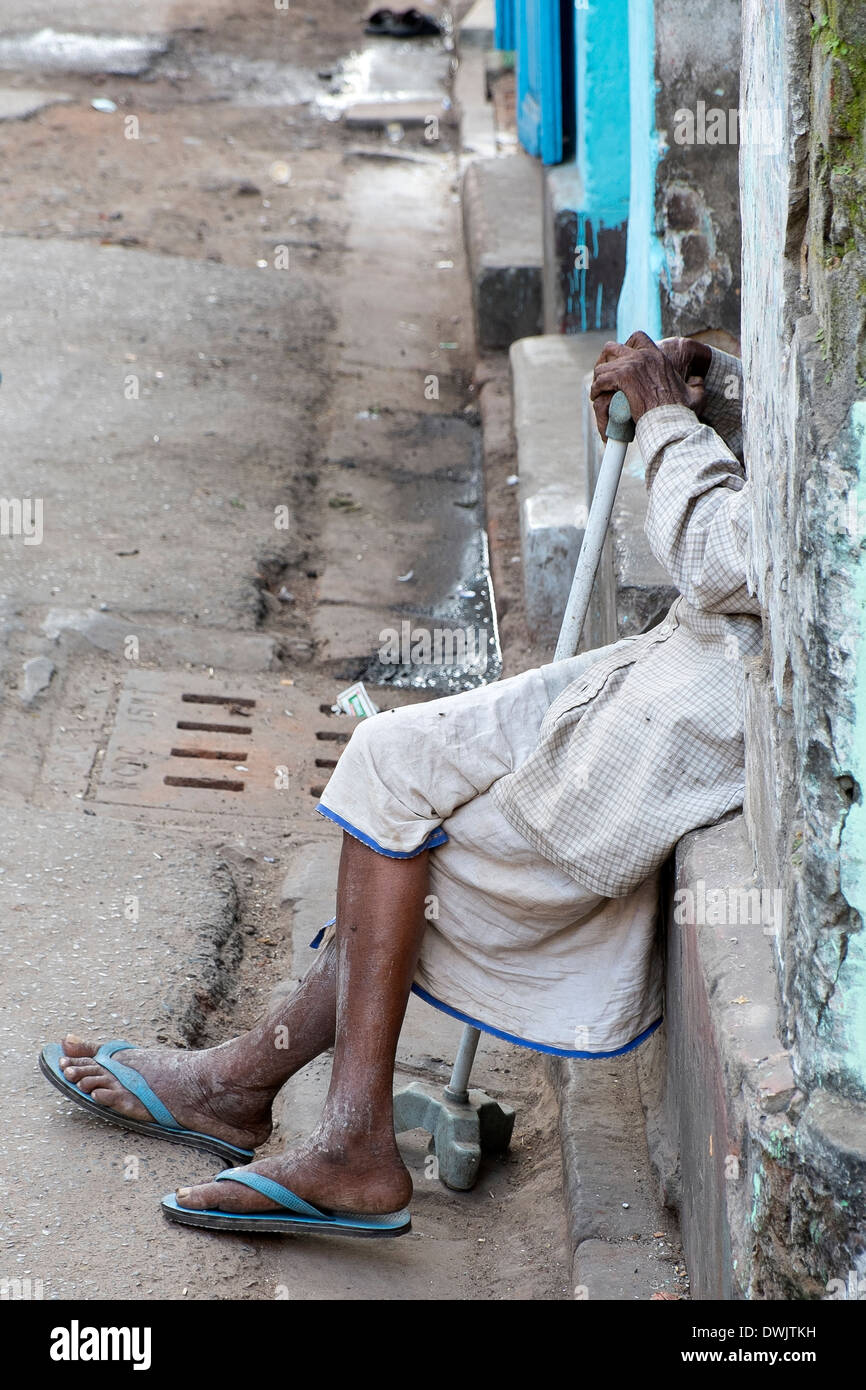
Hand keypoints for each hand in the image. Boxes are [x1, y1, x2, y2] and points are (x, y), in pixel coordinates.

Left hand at [590, 331, 706, 439]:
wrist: (670, 420)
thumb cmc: (682, 412)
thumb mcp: (696, 394)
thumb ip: (696, 383)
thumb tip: (698, 379)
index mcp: (658, 357)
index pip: (637, 337)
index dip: (625, 347)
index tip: (620, 361)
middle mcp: (644, 356)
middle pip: (612, 347)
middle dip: (604, 361)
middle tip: (603, 376)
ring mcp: (632, 365)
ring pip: (602, 365)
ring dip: (598, 378)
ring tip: (598, 390)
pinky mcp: (622, 378)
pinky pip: (600, 379)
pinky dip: (595, 389)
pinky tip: (596, 396)